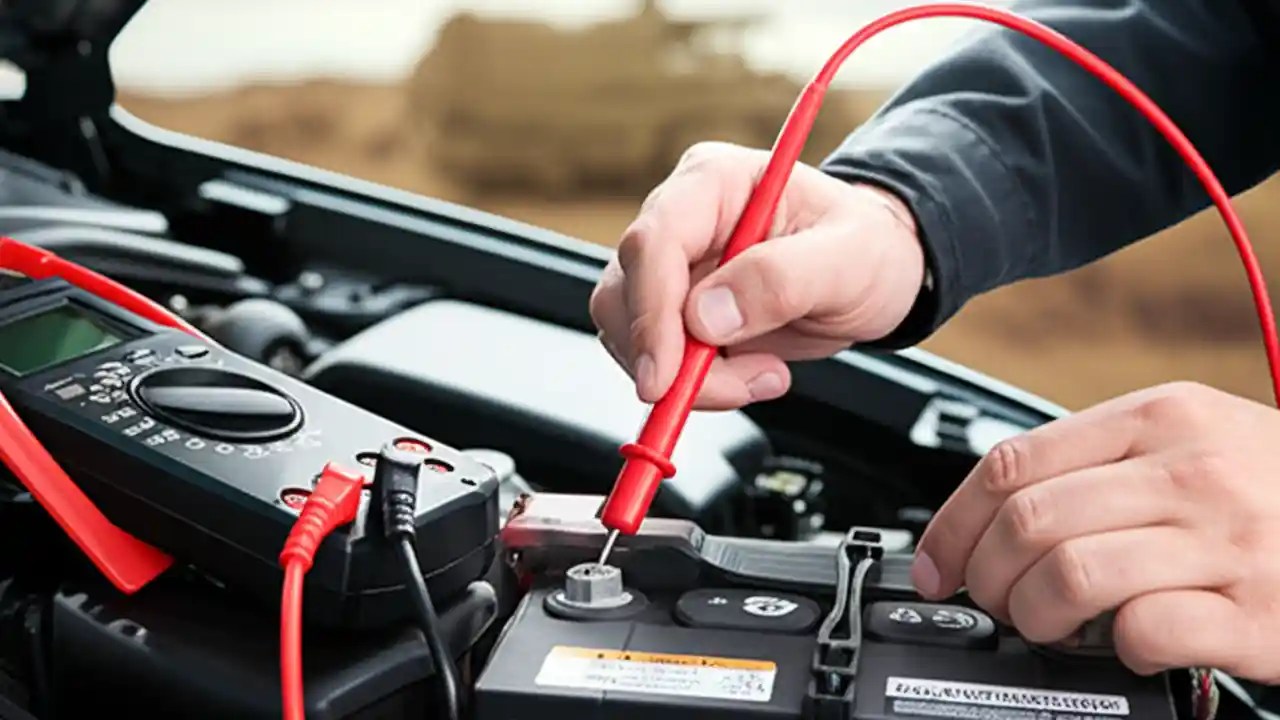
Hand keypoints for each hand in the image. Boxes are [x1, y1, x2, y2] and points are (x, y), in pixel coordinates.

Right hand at [589, 142, 925, 409]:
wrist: (877, 273)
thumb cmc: (868, 248)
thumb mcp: (849, 258)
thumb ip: (780, 279)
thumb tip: (704, 318)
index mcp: (714, 182)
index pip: (653, 241)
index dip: (651, 312)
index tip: (665, 375)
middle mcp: (681, 219)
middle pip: (626, 293)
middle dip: (670, 357)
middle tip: (737, 387)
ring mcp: (674, 268)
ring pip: (629, 333)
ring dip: (688, 378)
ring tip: (763, 375)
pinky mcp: (676, 312)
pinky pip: (655, 359)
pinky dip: (698, 385)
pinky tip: (754, 373)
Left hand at [913, 381, 1279, 682]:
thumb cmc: (1279, 489)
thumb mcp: (1196, 441)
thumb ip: (1104, 462)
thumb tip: (997, 511)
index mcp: (1162, 417)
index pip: (1013, 461)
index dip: (953, 522)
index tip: (936, 563)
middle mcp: (1191, 471)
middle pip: (1028, 522)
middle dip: (986, 575)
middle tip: (992, 600)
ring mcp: (1228, 541)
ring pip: (1070, 576)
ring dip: (1035, 614)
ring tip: (1048, 624)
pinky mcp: (1256, 613)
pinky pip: (1143, 631)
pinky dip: (1115, 649)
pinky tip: (1127, 644)